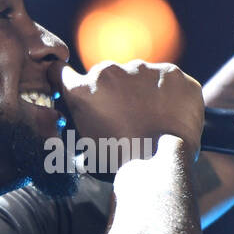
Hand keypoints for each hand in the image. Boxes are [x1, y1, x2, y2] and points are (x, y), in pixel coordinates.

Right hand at [51, 60, 204, 159]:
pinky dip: (171, 94)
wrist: (160, 164)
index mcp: (83, 90)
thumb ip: (82, 120)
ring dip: (144, 90)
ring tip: (154, 119)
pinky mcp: (172, 73)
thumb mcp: (86, 145)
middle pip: (108, 75)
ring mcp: (143, 69)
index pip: (61, 71)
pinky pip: (170, 80)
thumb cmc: (121, 162)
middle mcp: (109, 71)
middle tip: (128, 116)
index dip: (66, 79)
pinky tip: (172, 115)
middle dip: (115, 91)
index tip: (76, 86)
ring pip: (141, 75)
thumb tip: (87, 116)